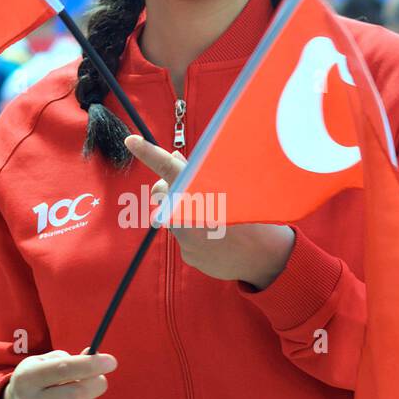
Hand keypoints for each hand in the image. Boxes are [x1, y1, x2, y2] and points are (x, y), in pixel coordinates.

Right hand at [1, 347, 116, 398]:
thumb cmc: (39, 383)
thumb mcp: (46, 364)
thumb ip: (70, 359)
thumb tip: (95, 355)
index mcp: (26, 377)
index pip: (64, 368)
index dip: (91, 364)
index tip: (111, 362)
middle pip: (78, 393)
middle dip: (97, 384)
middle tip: (100, 381)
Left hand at [123, 135, 294, 286]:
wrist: (267, 257)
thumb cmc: (253, 216)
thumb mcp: (235, 188)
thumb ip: (201, 173)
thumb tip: (177, 159)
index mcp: (203, 192)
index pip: (171, 168)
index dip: (149, 152)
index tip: (131, 141)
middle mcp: (189, 215)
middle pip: (163, 194)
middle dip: (169, 189)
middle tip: (191, 190)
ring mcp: (186, 238)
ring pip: (174, 218)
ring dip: (186, 215)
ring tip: (215, 220)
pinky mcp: (187, 255)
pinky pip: (184, 239)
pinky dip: (195, 236)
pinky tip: (216, 238)